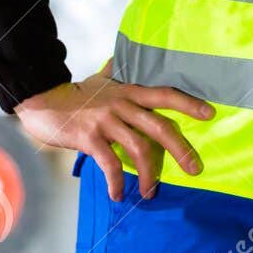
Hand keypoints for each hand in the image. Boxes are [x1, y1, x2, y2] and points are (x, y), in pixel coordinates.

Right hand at [14, 71, 214, 200]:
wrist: (42, 102)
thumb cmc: (75, 94)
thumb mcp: (100, 80)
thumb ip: (114, 72)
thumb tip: (119, 58)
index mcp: (129, 92)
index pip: (166, 94)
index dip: (189, 103)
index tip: (210, 114)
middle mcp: (122, 105)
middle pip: (161, 127)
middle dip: (182, 150)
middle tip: (195, 169)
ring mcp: (106, 121)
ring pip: (139, 149)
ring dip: (150, 175)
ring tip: (151, 193)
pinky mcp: (89, 138)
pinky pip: (110, 164)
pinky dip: (117, 182)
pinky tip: (118, 195)